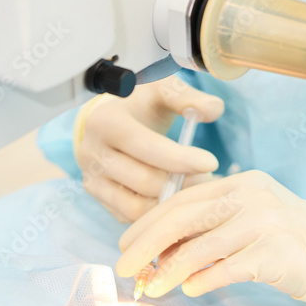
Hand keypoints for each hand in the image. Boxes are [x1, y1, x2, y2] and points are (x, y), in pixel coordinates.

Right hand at [76, 75, 223, 222]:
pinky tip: (177, 200)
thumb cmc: (143, 102)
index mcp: (106, 121)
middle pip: (143, 181)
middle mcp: (91, 152)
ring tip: (195, 191)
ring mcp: (90, 178)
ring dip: (170, 203)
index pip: (146, 146)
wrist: (115, 116)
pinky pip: (129, 216)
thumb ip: (189, 97)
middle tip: (209, 179)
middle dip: (181, 184)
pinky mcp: (97, 196)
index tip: (211, 162)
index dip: (180, 158)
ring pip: (135, 207)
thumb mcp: (163, 89)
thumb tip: (214, 110)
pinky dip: (156, 214)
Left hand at [115, 170, 305, 298]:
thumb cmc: (288, 242)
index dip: (149, 222)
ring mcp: (267, 221)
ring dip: (171, 270)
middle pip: (186, 217)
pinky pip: (231, 267)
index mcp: (241, 183)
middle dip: (147, 244)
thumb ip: (210, 229)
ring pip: (203, 245)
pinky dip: (206, 279)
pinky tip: (191, 290)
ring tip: (151, 288)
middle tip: (123, 267)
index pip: (184, 198)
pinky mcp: (279, 252)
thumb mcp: (248, 222)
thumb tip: (157, 253)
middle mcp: (252, 196)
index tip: (124, 244)